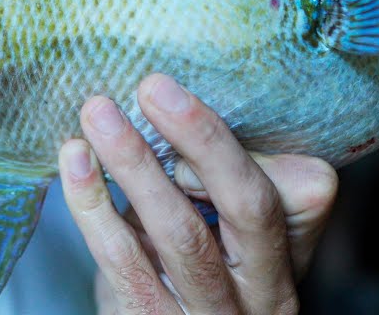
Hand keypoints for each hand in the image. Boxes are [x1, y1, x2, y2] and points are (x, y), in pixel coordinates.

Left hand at [59, 73, 337, 314]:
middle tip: (154, 86)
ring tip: (99, 112)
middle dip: (201, 138)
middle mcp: (265, 293)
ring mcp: (210, 314)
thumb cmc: (187, 272)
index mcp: (288, 254)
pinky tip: (75, 161)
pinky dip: (94, 204)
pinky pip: (124, 261)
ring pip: (181, 232)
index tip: (184, 99)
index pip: (304, 191)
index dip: (242, 144)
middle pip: (249, 206)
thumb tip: (165, 93)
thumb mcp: (220, 232)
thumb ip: (210, 180)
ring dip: (134, 163)